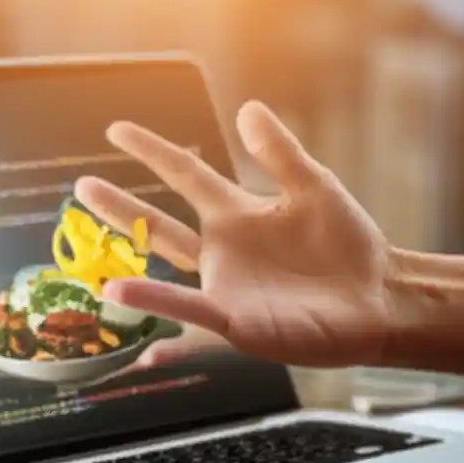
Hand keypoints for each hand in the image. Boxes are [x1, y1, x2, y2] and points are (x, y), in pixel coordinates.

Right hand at [75, 101, 395, 367]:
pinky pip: (199, 328)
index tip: (116, 130)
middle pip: (159, 227)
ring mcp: (226, 289)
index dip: (152, 151)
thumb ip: (279, 152)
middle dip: (120, 209)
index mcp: (235, 214)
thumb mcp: (314, 187)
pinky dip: (175, 342)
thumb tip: (248, 108)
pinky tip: (146, 354)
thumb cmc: (348, 246)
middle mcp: (220, 252)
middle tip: (82, 187)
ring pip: (170, 284)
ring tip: (104, 285)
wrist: (382, 297)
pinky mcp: (241, 324)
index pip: (185, 175)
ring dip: (137, 289)